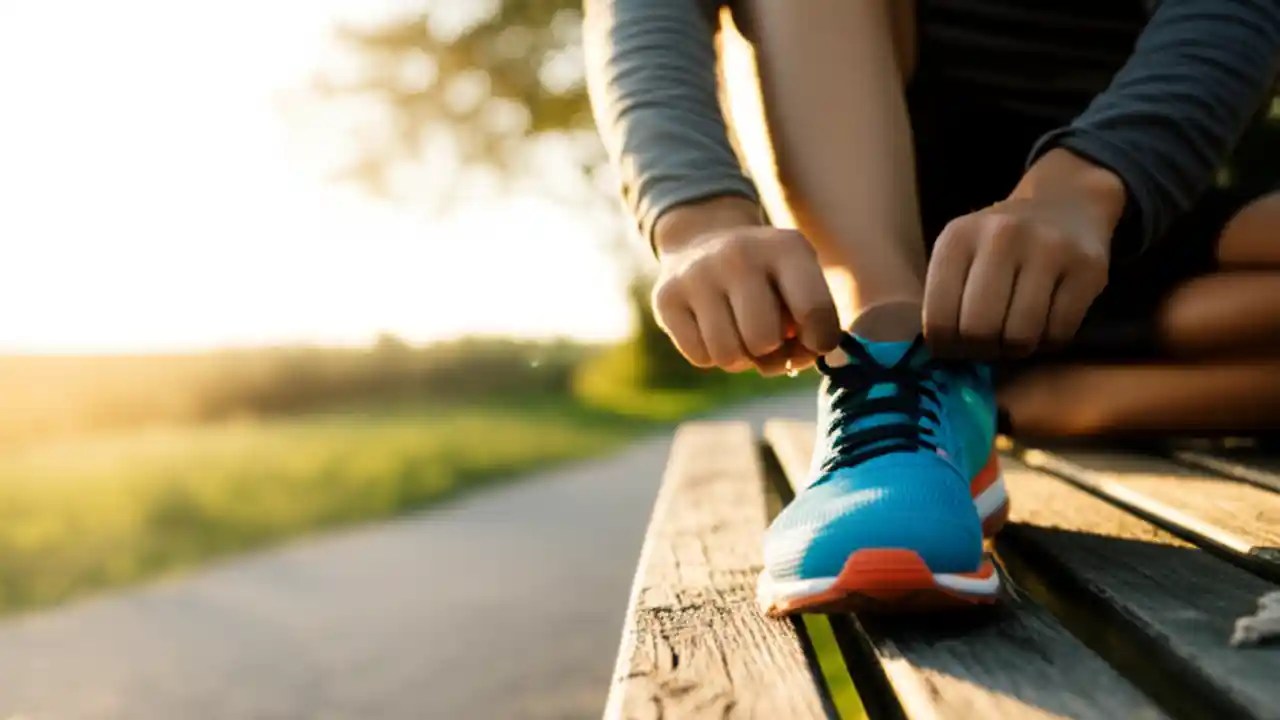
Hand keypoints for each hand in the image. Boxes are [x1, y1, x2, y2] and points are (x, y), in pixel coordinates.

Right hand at [652, 198, 840, 374]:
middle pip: (764, 339)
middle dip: (771, 350)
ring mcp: (697, 274)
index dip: (820, 341)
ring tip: (741, 334)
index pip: (814, 310)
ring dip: (741, 358)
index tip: (815, 343)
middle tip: (769, 337)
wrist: (703, 240)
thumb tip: (796, 362)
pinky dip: (712, 355)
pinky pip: (701, 357)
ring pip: (729, 355)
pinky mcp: (667, 297)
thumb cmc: (767, 277)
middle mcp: (739, 255)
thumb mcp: (800, 281)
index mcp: (785, 247)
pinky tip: (713, 329)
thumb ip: (814, 324)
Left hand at [923, 149, 1124, 357]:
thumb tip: (943, 354)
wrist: (1066, 203)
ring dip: (1015, 349)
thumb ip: (947, 294)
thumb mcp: (962, 252)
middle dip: (980, 350)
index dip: (945, 346)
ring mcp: (1048, 250)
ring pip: (1020, 335)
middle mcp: (1001, 237)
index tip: (954, 348)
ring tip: (1014, 337)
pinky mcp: (1087, 268)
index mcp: (958, 238)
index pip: (939, 316)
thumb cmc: (1001, 241)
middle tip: (986, 347)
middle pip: (979, 329)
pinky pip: (1059, 332)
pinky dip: (1049, 342)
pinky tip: (1044, 326)